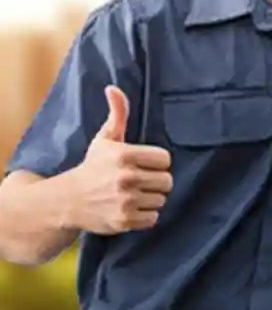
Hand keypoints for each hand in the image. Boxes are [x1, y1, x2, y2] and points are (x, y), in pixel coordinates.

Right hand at [64, 86, 172, 234]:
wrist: (67, 200)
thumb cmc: (93, 166)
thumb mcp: (105, 139)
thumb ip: (117, 114)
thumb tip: (113, 88)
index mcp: (124, 155)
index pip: (165, 159)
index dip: (156, 163)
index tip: (143, 164)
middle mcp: (126, 178)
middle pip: (167, 181)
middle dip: (156, 182)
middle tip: (139, 181)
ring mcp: (125, 201)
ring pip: (161, 200)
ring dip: (150, 199)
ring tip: (133, 195)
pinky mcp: (124, 220)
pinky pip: (153, 217)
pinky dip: (144, 215)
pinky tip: (130, 208)